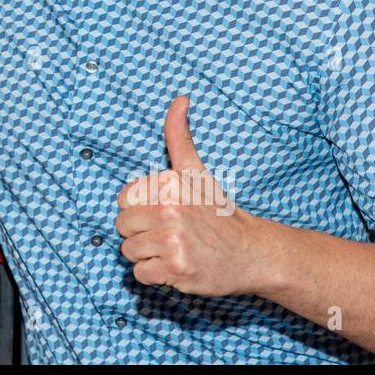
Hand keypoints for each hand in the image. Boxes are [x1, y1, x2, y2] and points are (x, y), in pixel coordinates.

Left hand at [115, 96, 261, 296]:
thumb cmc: (219, 213)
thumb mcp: (197, 171)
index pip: (122, 200)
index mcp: (168, 183)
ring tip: (175, 249)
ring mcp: (172, 240)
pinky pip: (140, 274)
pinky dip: (156, 276)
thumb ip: (179, 136)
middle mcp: (168, 209)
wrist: (251, 252)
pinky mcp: (175, 268)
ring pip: (129, 251)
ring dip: (148, 255)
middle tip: (171, 233)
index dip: (140, 209)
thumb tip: (180, 99)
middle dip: (142, 233)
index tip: (164, 212)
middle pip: (122, 226)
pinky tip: (176, 266)